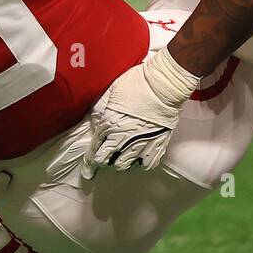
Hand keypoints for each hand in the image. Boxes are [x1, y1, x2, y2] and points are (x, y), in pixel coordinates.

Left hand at [82, 48, 199, 178]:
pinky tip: (139, 157)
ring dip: (120, 162)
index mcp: (110, 123)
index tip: (88, 169)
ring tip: (121, 156)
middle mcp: (123, 137)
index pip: (95, 148)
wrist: (164, 84)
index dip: (89, 160)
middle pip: (107, 160)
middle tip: (104, 158)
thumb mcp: (113, 91)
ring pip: (125, 164)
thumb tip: (95, 120)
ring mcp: (141, 142)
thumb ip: (101, 108)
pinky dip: (141, 163)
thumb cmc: (139, 83)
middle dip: (103, 161)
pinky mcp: (157, 143)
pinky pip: (147, 163)